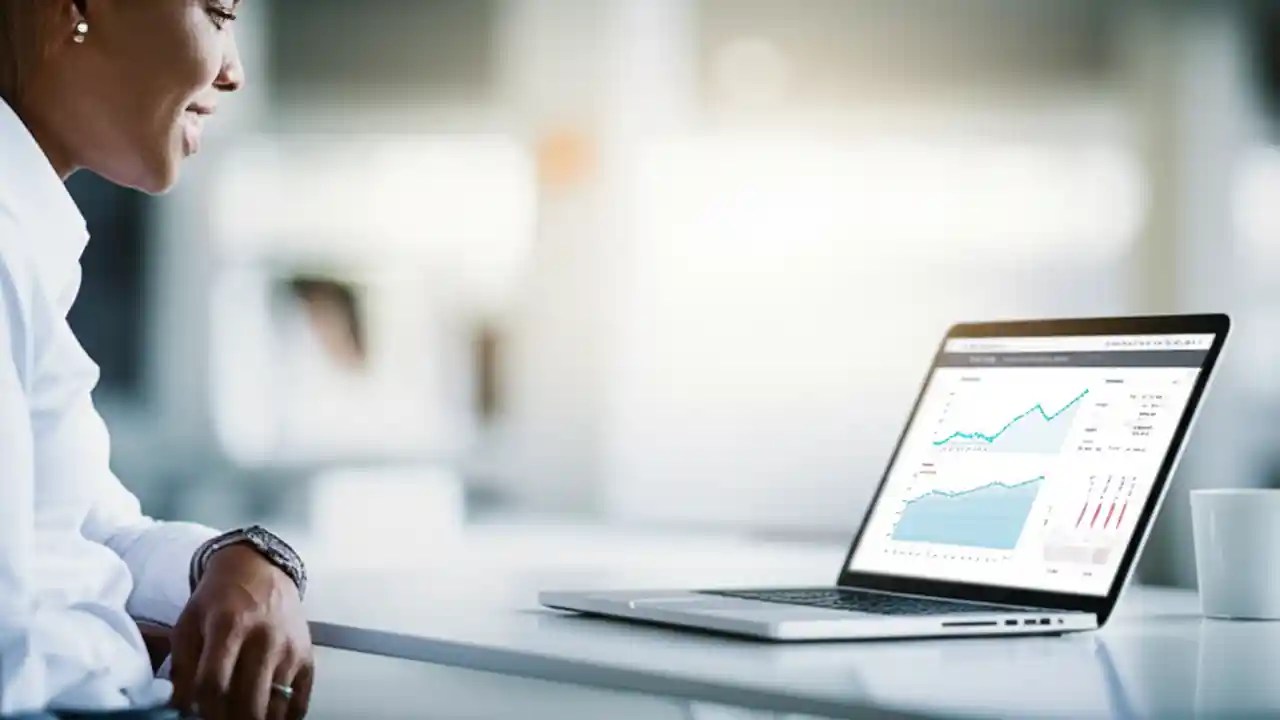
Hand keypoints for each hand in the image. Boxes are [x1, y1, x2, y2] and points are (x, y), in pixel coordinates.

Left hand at [170, 545, 313, 719]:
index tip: (195, 717)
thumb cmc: (218, 599)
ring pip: (275, 706)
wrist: (260, 568)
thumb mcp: (189, 623)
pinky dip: (284, 719)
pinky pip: (300, 701)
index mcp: (229, 626)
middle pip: (247, 701)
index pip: (213, 683)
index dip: (201, 709)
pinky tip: (268, 719)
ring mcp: (290, 649)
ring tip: (240, 718)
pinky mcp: (307, 656)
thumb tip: (182, 708)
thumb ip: (182, 666)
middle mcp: (265, 638)